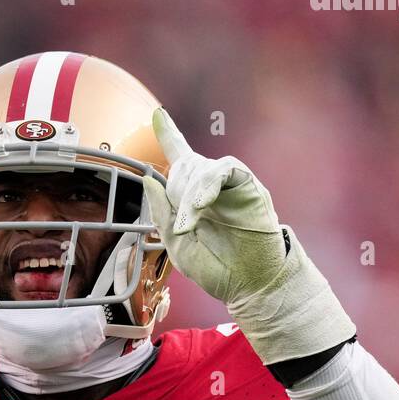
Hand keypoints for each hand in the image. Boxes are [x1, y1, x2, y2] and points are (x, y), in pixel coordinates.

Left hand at [143, 108, 286, 305]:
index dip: (168, 135)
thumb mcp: (178, 245)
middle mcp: (211, 186)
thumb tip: (148, 180)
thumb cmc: (216, 267)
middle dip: (176, 193)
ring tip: (190, 224)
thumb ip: (162, 213)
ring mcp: (230, 185)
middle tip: (184, 227)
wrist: (250, 284)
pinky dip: (208, 185)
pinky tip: (201, 204)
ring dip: (189, 196)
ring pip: (202, 168)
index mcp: (193, 198)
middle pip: (183, 167)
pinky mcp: (248, 186)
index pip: (180, 159)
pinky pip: (225, 169)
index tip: (157, 114)